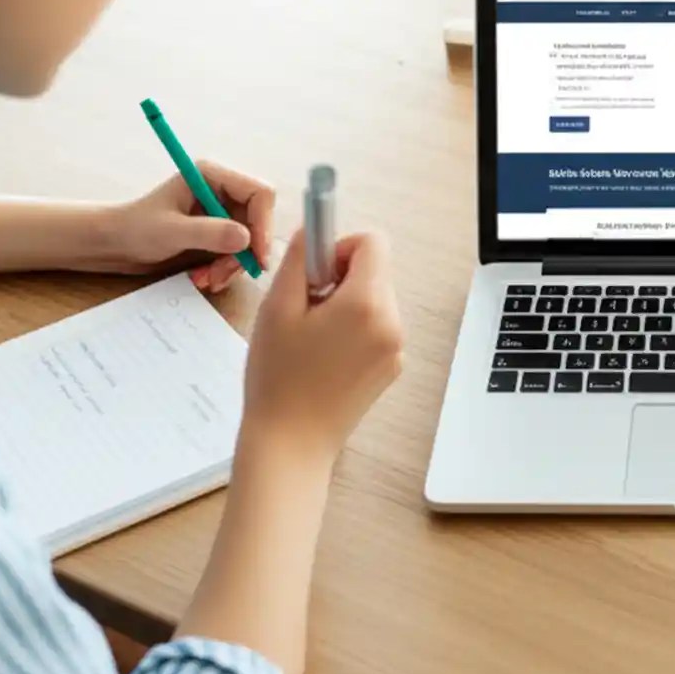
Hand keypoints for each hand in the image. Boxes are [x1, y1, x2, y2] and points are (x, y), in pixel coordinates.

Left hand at [111, 161, 274, 290]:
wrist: (113, 245)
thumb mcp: (171, 232)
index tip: (257, 255)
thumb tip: (247, 239)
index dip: (264, 224)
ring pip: (250, 242)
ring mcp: (221, 212)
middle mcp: (222, 191)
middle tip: (224, 275)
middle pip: (258, 221)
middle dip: (245, 252)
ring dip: (232, 266)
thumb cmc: (134, 229)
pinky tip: (203, 278)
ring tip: (206, 280)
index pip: (259, 194)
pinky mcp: (217, 232)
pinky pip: (237, 253)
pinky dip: (224, 269)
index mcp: (213, 176)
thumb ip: (209, 233)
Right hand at [240, 229, 402, 464]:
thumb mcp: (278, 306)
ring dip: (345, 302)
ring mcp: (396, 348)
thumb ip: (299, 258)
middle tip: (305, 305)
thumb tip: (312, 231)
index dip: (340, 246)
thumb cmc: (278, 376)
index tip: (314, 271)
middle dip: (341, 276)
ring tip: (311, 333)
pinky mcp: (392, 367)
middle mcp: (392, 323)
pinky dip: (353, 328)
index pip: (374, 243)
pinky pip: (377, 327)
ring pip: (375, 299)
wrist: (292, 442)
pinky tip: (323, 354)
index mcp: (368, 303)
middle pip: (376, 271)